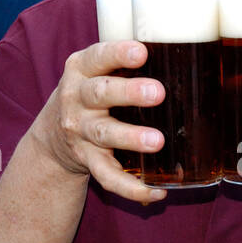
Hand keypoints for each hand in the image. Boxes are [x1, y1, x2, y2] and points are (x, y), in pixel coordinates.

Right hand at [29, 40, 168, 204]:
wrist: (55, 131)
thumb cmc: (91, 91)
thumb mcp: (96, 69)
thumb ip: (125, 62)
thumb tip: (186, 56)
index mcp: (81, 69)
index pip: (98, 57)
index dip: (118, 54)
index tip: (141, 52)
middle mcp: (76, 98)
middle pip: (100, 94)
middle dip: (128, 93)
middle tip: (158, 93)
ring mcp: (79, 131)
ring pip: (104, 133)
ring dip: (130, 137)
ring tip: (157, 141)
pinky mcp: (87, 160)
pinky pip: (106, 176)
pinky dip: (130, 186)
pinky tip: (156, 190)